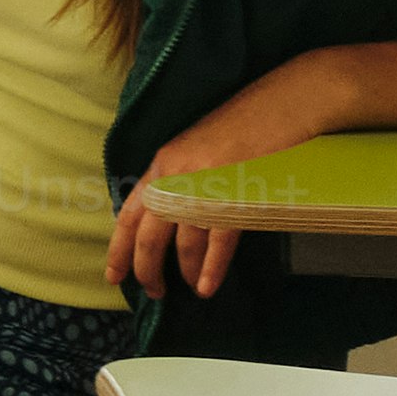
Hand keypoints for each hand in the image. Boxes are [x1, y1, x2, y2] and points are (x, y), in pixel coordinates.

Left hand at [110, 55, 350, 300]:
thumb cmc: (244, 126)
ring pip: (184, 243)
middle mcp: (176, 176)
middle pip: (150, 236)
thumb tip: (169, 219)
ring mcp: (205, 185)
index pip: (129, 214)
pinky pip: (217, 241)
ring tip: (190, 289)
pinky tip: (207, 286)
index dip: (118, 248)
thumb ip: (179, 180)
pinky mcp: (236, 193)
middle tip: (153, 293)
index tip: (113, 276)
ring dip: (185, 272)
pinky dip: (211, 268)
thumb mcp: (199, 150)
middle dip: (147, 269)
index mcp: (163, 164)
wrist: (284, 102)